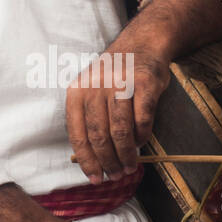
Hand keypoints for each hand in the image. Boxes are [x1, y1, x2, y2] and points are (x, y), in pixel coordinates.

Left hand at [65, 46, 170, 182]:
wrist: (141, 44)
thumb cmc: (115, 75)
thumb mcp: (92, 90)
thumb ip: (88, 118)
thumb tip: (91, 160)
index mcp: (77, 91)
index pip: (79, 134)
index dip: (87, 161)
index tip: (95, 178)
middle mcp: (96, 87)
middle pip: (99, 136)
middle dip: (108, 162)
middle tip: (116, 175)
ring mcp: (120, 84)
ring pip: (121, 131)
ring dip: (126, 154)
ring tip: (130, 166)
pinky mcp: (144, 84)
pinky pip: (142, 119)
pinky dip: (142, 136)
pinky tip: (141, 143)